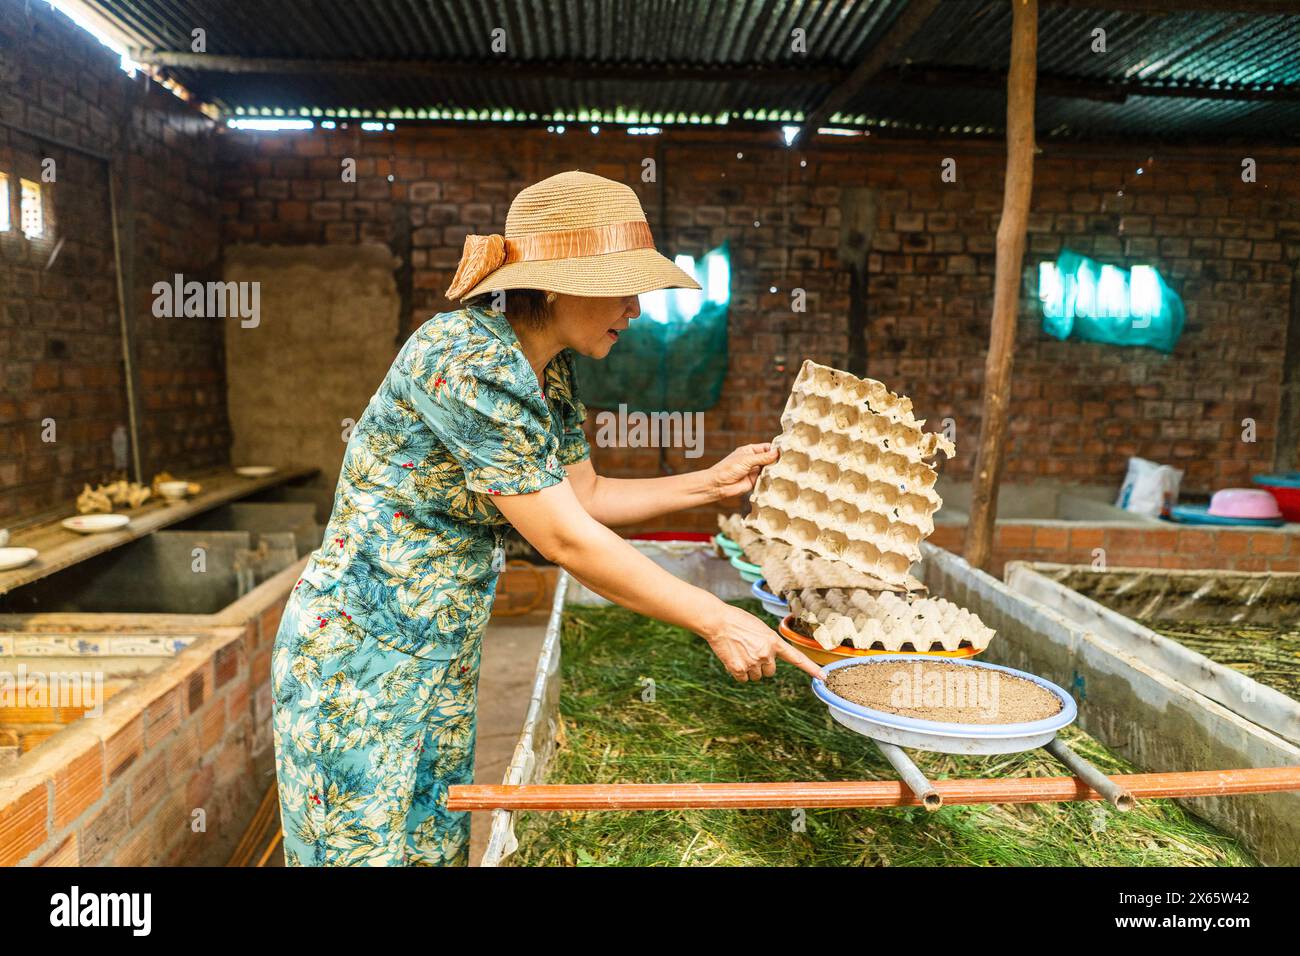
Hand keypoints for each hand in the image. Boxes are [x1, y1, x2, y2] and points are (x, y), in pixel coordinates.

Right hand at [701, 603, 825, 682]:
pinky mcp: (738, 669)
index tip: (823, 677)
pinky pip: (743, 679)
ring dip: (750, 669)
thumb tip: (769, 658)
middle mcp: (766, 653)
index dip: (811, 668)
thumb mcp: (760, 628)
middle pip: (770, 672)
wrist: (718, 621)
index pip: (797, 658)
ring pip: (756, 676)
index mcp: (773, 641)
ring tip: (740, 652)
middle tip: (750, 651)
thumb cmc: (738, 621)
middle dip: (762, 665)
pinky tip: (733, 658)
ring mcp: (752, 662)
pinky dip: (738, 672)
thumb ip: (769, 643)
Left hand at [710, 442, 778, 499]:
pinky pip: (766, 480)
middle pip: (770, 459)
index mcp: (750, 451)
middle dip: (777, 460)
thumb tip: (776, 453)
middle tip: (787, 462)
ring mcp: (754, 471)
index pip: (767, 448)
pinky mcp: (755, 482)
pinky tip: (777, 478)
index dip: (775, 449)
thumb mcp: (746, 460)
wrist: (718, 485)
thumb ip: (762, 457)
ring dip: (775, 470)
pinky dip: (771, 479)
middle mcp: (753, 460)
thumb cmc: (727, 469)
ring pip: (769, 469)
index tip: (784, 452)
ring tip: (784, 470)